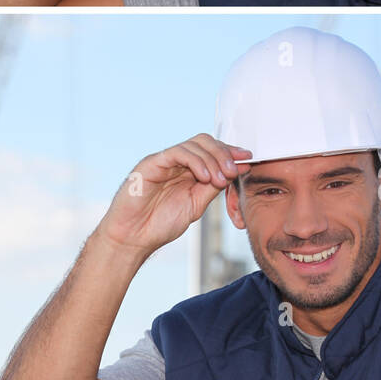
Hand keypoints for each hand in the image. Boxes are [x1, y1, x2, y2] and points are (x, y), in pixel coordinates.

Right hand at [97, 135, 252, 260]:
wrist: (133, 237)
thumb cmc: (159, 224)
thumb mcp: (196, 205)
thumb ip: (214, 187)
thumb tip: (238, 170)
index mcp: (187, 170)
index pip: (212, 151)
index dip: (230, 152)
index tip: (248, 159)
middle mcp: (176, 162)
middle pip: (205, 142)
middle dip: (224, 153)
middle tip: (234, 171)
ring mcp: (164, 161)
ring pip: (194, 144)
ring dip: (213, 159)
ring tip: (220, 178)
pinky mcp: (152, 163)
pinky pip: (177, 152)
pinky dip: (195, 161)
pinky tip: (205, 176)